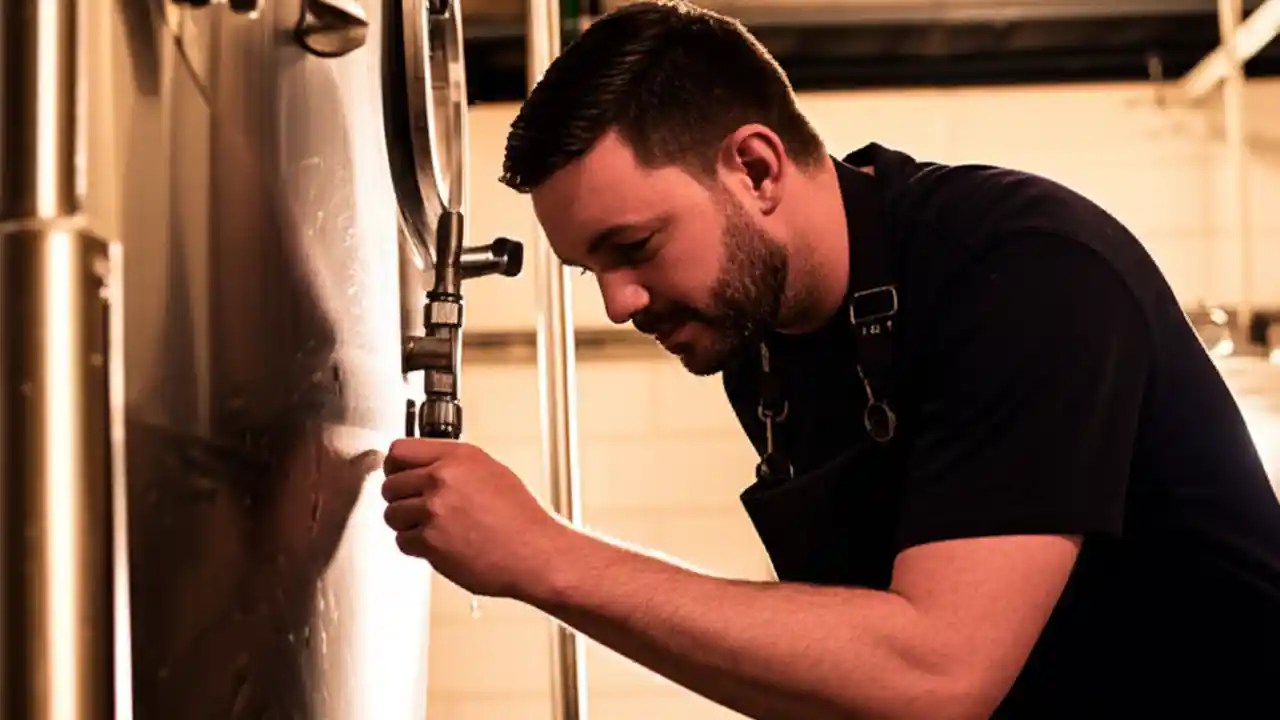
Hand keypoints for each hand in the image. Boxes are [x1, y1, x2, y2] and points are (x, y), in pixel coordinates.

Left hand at [380, 437, 567, 599]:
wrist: (535, 553)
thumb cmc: (520, 520)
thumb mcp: (492, 473)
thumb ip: (455, 467)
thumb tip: (424, 468)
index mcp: (458, 456)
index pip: (400, 450)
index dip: (394, 467)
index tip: (397, 476)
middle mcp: (443, 478)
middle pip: (390, 484)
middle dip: (400, 500)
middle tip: (417, 510)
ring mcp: (435, 509)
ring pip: (392, 514)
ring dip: (406, 525)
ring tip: (431, 529)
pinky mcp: (431, 540)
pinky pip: (402, 541)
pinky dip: (415, 547)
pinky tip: (438, 545)